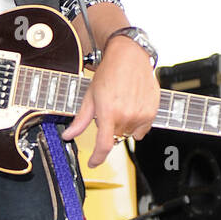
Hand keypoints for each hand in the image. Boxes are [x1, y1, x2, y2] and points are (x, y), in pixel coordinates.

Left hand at [62, 36, 159, 167]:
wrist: (130, 57)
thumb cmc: (109, 73)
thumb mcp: (90, 96)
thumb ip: (80, 120)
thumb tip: (68, 135)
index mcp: (109, 113)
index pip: (104, 146)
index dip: (97, 158)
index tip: (92, 162)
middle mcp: (126, 116)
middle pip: (115, 138)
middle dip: (109, 130)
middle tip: (108, 111)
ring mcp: (141, 115)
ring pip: (128, 134)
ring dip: (123, 127)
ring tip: (121, 106)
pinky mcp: (152, 112)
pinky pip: (142, 130)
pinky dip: (136, 124)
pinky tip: (132, 107)